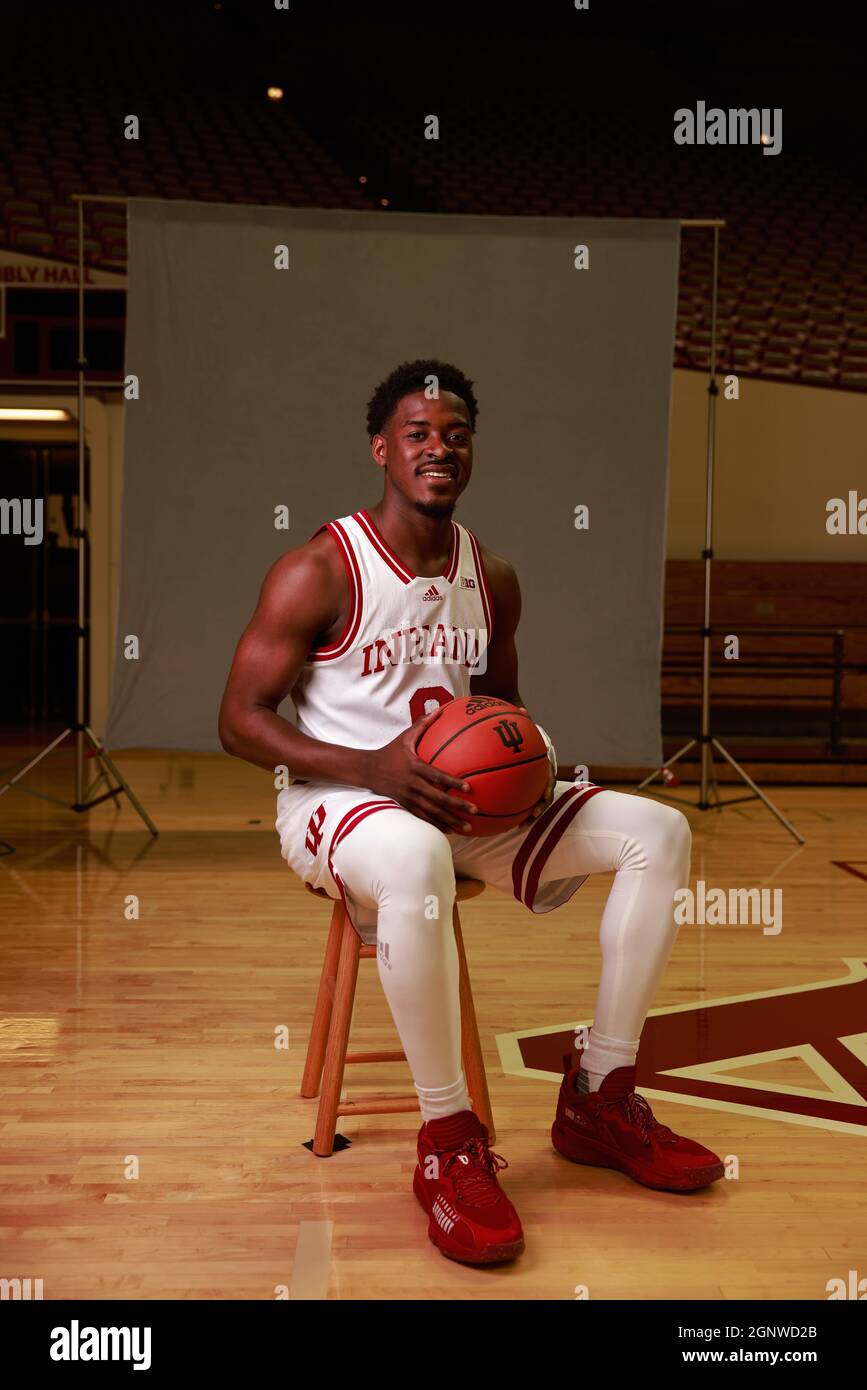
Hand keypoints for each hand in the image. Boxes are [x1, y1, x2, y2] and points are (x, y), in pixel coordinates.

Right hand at [363, 705, 477, 833]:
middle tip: (474, 811)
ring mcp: (408, 797)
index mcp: (415, 768)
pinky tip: (450, 831)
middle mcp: (412, 785)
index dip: (453, 782)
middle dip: (456, 806)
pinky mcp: (404, 805)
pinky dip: (437, 825)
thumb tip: (440, 710)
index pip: (437, 776)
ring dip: (450, 821)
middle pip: (437, 799)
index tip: (469, 788)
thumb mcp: (405, 737)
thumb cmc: (390, 751)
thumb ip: (423, 725)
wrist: (367, 770)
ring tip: (466, 828)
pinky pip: (423, 818)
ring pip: (432, 813)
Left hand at [517, 706, 555, 826]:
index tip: (542, 798)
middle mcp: (541, 773)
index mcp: (544, 761)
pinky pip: (517, 797)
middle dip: (537, 809)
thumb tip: (522, 709)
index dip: (547, 789)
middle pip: (542, 796)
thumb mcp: (521, 719)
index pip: (549, 777)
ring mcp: (532, 779)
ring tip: (515, 827)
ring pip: (531, 801)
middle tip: (529, 819)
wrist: (520, 723)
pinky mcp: (522, 782)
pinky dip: (509, 806)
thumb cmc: (518, 721)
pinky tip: (494, 814)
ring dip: (525, 814)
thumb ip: (522, 717)